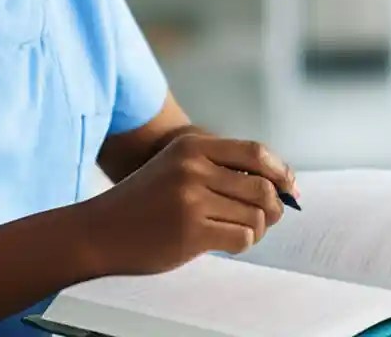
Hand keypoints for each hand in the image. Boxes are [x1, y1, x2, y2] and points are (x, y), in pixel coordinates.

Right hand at [77, 133, 299, 276]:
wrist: (99, 231)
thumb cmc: (146, 202)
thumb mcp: (178, 167)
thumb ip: (221, 168)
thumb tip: (283, 185)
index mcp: (193, 147)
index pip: (256, 152)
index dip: (280, 171)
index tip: (290, 188)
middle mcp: (193, 168)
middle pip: (262, 186)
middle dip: (274, 207)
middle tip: (268, 218)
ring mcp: (191, 200)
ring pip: (256, 215)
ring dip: (257, 228)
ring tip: (240, 231)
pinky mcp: (190, 232)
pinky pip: (242, 238)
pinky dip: (243, 243)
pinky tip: (227, 242)